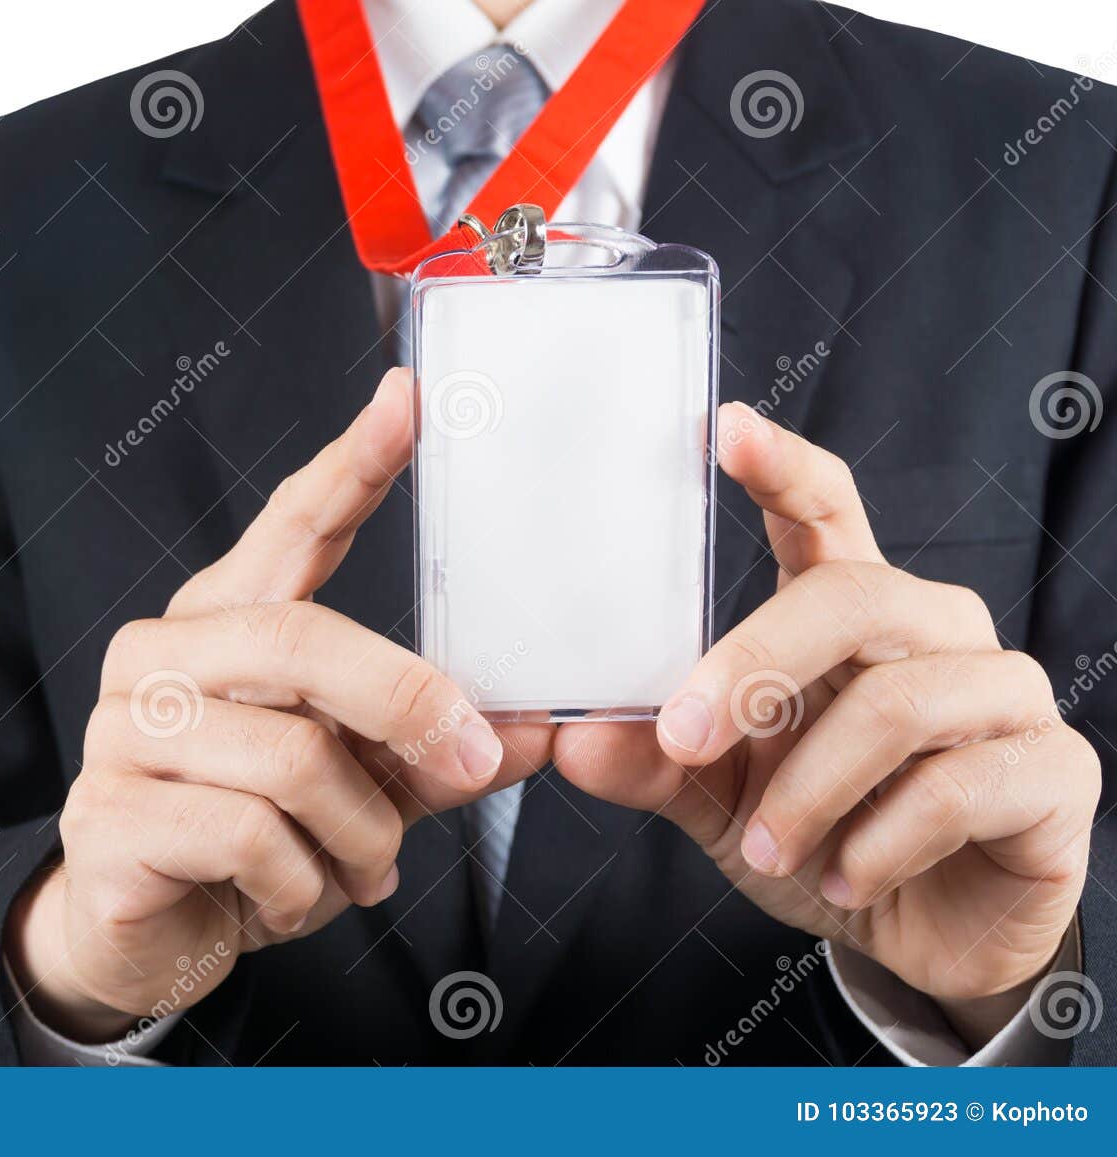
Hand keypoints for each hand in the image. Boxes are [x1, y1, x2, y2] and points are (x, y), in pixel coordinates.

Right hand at [7, 369, 553, 1042]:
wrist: (143, 938)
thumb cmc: (254, 840)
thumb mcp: (359, 788)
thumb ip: (432, 750)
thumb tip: (541, 729)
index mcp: (222, 624)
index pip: (289, 528)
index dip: (350, 465)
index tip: (408, 399)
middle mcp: (159, 657)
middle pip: (301, 640)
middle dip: (407, 702)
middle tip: (475, 762)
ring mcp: (123, 734)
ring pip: (291, 759)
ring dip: (359, 834)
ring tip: (362, 870)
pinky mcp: (110, 819)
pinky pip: (250, 839)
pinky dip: (306, 887)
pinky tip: (296, 901)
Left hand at [555, 402, 1099, 1043]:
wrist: (918, 937)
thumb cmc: (819, 835)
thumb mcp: (719, 799)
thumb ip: (655, 761)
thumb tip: (572, 737)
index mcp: (850, 613)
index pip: (825, 511)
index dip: (781, 467)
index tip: (722, 429)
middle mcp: (934, 630)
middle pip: (852, 596)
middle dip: (753, 665)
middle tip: (684, 740)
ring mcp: (1004, 694)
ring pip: (898, 703)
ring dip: (810, 790)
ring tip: (770, 849)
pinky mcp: (1055, 771)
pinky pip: (958, 787)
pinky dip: (879, 844)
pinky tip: (846, 881)